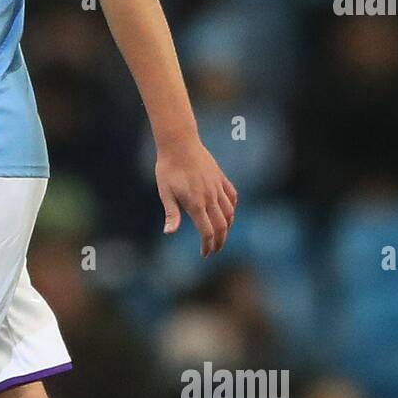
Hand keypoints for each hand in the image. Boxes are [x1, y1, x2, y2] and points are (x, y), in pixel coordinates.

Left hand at [155, 137, 236, 257]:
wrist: (179, 143)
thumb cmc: (168, 168)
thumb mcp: (165, 192)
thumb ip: (171, 213)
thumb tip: (169, 233)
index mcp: (196, 203)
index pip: (207, 231)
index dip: (208, 246)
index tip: (205, 254)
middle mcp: (210, 197)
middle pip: (222, 226)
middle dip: (219, 241)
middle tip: (214, 250)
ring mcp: (218, 187)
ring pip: (230, 213)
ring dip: (227, 227)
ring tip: (220, 235)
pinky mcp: (221, 178)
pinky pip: (232, 197)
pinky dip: (232, 208)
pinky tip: (227, 213)